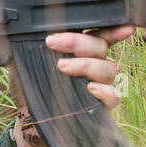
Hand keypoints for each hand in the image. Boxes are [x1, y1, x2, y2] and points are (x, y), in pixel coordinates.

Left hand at [11, 25, 134, 146]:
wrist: (28, 119)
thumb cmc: (29, 88)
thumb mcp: (24, 62)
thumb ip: (29, 44)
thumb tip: (24, 29)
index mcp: (80, 51)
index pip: (99, 35)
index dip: (112, 29)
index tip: (121, 26)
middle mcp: (94, 65)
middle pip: (100, 46)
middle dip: (77, 42)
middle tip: (53, 43)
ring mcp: (100, 85)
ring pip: (108, 69)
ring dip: (86, 64)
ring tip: (62, 67)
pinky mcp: (101, 106)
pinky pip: (114, 96)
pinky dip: (105, 91)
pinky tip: (90, 88)